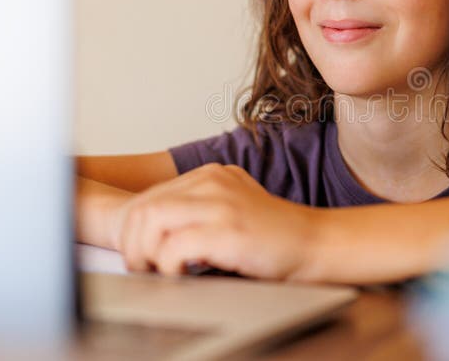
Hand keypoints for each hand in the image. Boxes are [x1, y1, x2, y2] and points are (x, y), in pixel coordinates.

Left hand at [113, 163, 321, 279]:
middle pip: (143, 207)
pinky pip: (173, 246)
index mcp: (211, 175)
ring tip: (158, 271)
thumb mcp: (233, 208)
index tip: (140, 255)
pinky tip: (182, 274)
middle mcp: (213, 181)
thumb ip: (199, 209)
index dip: (134, 231)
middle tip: (142, 268)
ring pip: (151, 221)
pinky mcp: (228, 229)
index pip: (149, 197)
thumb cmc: (274, 237)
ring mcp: (221, 203)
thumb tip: (152, 231)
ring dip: (145, 253)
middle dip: (132, 243)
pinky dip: (168, 266)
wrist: (316, 243)